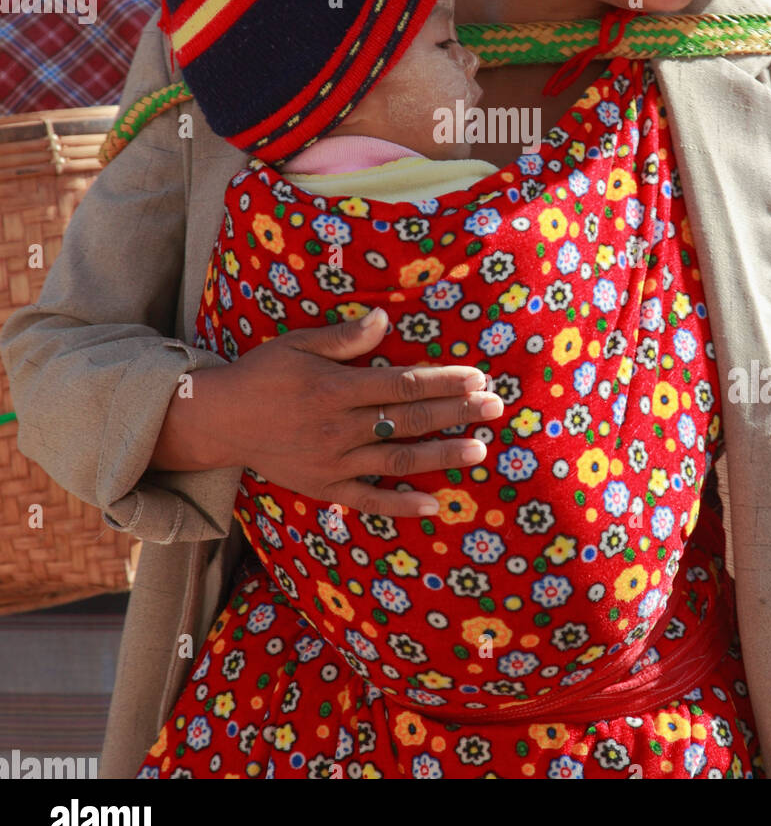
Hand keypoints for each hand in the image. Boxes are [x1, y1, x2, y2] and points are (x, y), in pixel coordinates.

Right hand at [164, 308, 503, 516]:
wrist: (220, 420)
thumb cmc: (263, 374)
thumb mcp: (297, 345)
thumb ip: (344, 338)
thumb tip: (385, 322)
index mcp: (334, 388)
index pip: (401, 385)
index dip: (442, 382)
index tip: (477, 377)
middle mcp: (338, 427)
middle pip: (408, 420)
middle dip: (456, 412)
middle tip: (495, 407)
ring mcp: (333, 461)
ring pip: (397, 459)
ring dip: (441, 455)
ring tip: (480, 449)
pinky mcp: (325, 487)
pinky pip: (369, 499)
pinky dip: (401, 504)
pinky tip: (434, 502)